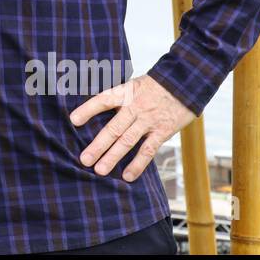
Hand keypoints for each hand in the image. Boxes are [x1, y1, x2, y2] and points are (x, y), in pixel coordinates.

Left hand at [68, 74, 195, 181]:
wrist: (185, 82)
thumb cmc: (156, 85)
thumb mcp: (135, 84)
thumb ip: (119, 98)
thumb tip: (98, 112)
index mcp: (126, 93)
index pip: (103, 100)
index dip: (88, 110)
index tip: (73, 120)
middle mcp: (135, 107)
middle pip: (113, 128)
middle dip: (97, 145)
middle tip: (84, 159)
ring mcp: (149, 120)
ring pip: (128, 141)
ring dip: (112, 157)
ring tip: (99, 170)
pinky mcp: (163, 131)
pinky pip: (148, 150)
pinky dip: (137, 164)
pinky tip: (127, 176)